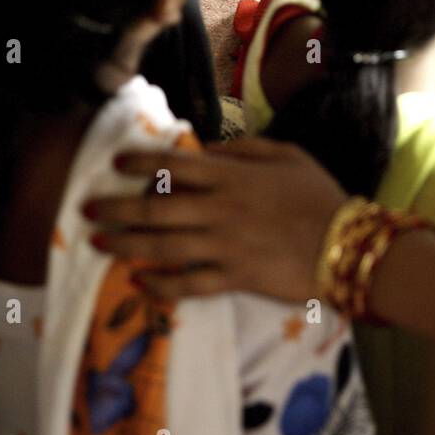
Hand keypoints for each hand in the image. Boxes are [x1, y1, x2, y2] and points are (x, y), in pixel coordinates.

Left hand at [82, 137, 346, 303]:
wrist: (348, 245)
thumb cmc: (319, 195)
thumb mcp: (287, 155)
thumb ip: (245, 149)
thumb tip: (208, 150)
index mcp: (234, 176)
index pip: (176, 165)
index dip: (141, 163)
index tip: (116, 164)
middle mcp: (222, 209)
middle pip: (159, 206)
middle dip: (118, 207)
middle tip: (86, 208)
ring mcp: (226, 246)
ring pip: (165, 245)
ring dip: (127, 244)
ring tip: (98, 244)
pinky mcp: (236, 278)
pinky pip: (190, 284)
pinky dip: (162, 285)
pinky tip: (139, 283)